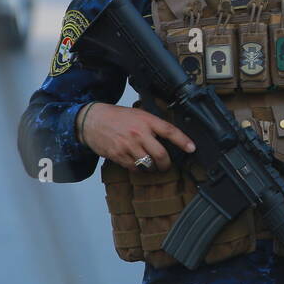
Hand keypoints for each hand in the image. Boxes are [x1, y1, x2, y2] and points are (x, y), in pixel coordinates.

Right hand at [76, 102, 195, 170]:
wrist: (92, 120)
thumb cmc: (117, 117)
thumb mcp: (138, 114)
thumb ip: (153, 125)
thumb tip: (170, 138)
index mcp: (146, 120)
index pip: (169, 131)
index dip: (183, 140)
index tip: (192, 148)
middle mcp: (138, 133)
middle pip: (161, 155)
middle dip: (166, 164)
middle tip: (166, 165)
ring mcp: (128, 146)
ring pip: (148, 165)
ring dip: (152, 168)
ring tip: (151, 165)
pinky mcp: (118, 156)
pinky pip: (135, 168)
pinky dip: (139, 169)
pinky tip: (137, 163)